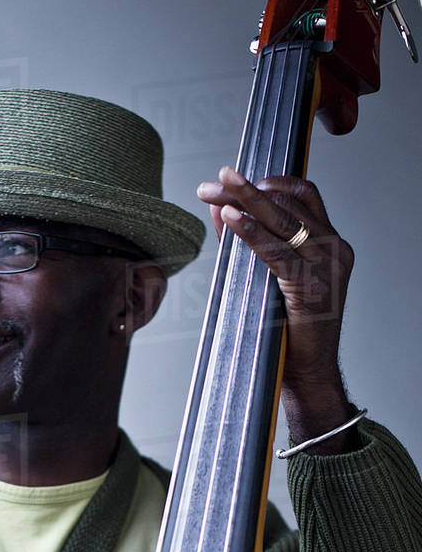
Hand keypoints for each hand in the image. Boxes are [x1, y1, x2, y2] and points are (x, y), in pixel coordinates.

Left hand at [197, 167, 357, 451]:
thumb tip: (221, 210)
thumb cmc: (286, 331)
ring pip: (285, 221)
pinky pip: (278, 252)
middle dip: (249, 187)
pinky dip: (251, 233)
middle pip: (291, 202)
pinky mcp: (313, 286)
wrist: (307, 374)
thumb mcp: (268, 278)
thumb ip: (251, 243)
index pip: (303, 195)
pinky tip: (230, 221)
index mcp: (330, 243)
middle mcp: (335, 248)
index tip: (234, 178)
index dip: (269, 182)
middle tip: (217, 177)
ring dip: (247, 201)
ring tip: (217, 190)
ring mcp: (328, 266)